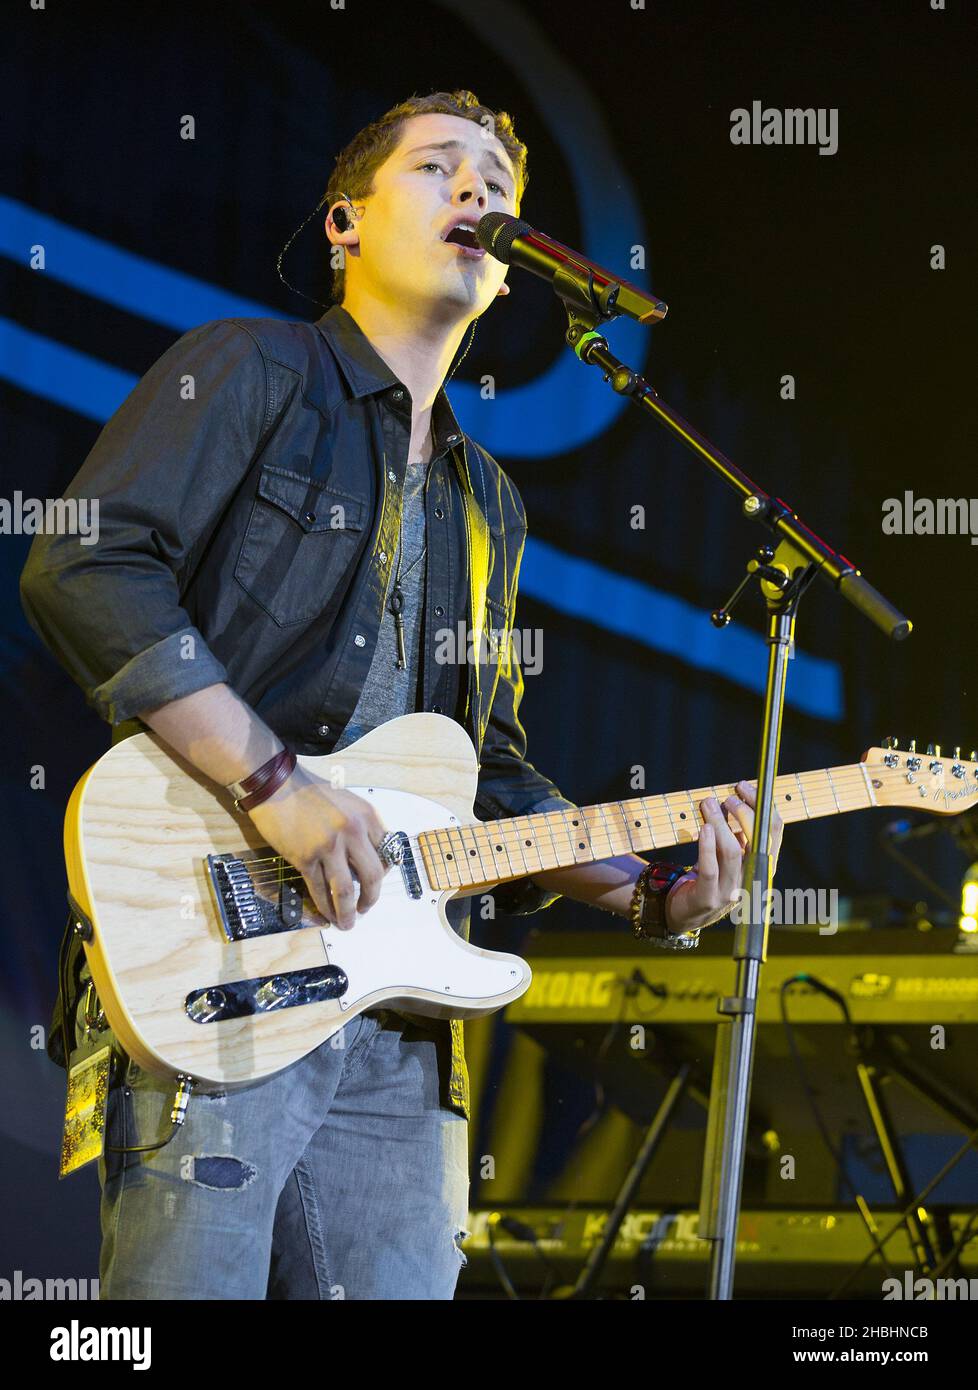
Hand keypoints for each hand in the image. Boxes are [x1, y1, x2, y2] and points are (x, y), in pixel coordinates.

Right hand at [244, 764, 389, 929]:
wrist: (276, 786)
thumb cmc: (309, 792)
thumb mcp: (347, 802)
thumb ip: (360, 827)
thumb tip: (366, 858)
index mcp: (366, 816)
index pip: (386, 854)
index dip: (383, 874)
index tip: (375, 883)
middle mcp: (352, 832)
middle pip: (372, 876)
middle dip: (371, 899)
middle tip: (366, 908)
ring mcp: (328, 847)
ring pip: (346, 890)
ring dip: (348, 912)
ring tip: (347, 923)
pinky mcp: (305, 858)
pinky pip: (320, 890)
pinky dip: (325, 906)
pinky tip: (327, 915)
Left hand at [663, 780, 783, 935]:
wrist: (687, 912)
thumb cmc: (709, 877)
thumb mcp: (727, 854)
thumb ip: (734, 832)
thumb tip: (731, 798)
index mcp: (761, 866)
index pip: (773, 833)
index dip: (763, 806)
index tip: (746, 787)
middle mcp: (752, 879)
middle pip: (758, 841)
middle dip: (744, 813)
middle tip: (728, 796)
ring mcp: (731, 891)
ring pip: (732, 853)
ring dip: (721, 824)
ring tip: (709, 804)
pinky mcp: (708, 898)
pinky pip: (710, 869)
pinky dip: (707, 846)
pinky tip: (704, 828)